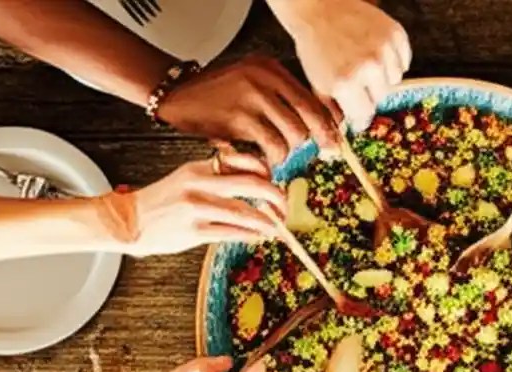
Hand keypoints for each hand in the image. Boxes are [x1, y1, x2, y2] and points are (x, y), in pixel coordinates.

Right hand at [127, 154, 284, 255]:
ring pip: (245, 212)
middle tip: (283, 207)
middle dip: (275, 197)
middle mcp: (199, 184)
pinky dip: (250, 235)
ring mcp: (197, 208)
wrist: (129, 221)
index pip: (243, 162)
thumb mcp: (187, 177)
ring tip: (276, 228)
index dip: (266, 172)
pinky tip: (258, 236)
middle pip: (251, 184)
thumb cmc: (162, 201)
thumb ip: (216, 175)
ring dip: (267, 222)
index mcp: (200, 167)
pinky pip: (232, 232)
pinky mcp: (194, 231)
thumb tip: (254, 180)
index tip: (274, 184)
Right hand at [159, 56, 338, 165]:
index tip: (334, 139)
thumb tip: (320, 124)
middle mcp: (264, 78)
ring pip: (292, 134)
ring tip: (281, 157)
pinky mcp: (239, 120)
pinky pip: (271, 146)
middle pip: (308, 116)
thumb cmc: (216, 95)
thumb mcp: (251, 83)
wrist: (177, 96)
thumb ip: (280, 98)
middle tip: (317, 154)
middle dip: (317, 140)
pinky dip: (274, 159)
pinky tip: (268, 162)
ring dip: (291, 152)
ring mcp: (252, 97)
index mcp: (271, 68)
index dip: (328, 122)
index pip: (312, 97)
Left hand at [272, 0, 410, 129]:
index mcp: (345, 83)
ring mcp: (384, 49)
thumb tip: (338, 145)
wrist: (320, 9)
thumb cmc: (315, 48)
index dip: (359, 114)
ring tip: (364, 61)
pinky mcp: (396, 34)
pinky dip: (394, 59)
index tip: (358, 112)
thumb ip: (333, 113)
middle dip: (369, 92)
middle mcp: (368, 67)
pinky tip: (375, 50)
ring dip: (382, 75)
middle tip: (356, 76)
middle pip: (381, 97)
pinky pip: (403, 61)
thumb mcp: (318, 84)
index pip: (364, 115)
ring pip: (394, 79)